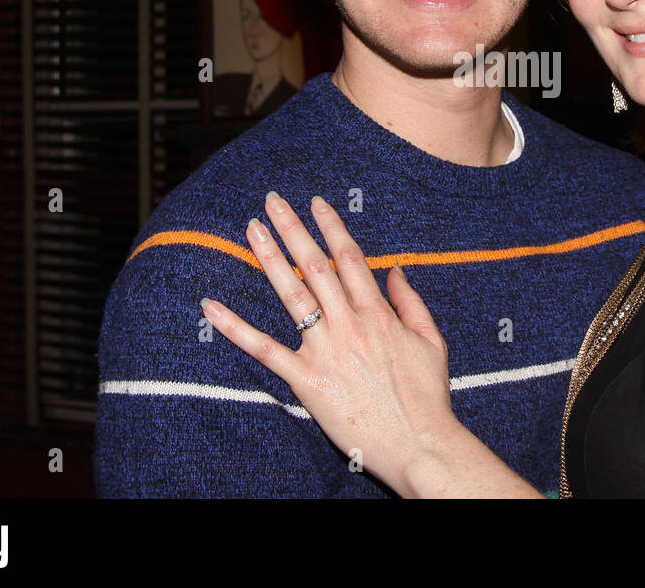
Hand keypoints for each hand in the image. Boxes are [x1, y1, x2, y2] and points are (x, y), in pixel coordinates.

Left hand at [202, 192, 457, 495]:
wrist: (420, 444)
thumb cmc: (428, 396)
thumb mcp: (433, 342)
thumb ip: (412, 303)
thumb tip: (395, 270)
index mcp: (378, 313)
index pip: (349, 257)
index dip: (330, 226)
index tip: (315, 203)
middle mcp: (349, 325)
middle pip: (315, 265)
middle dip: (292, 228)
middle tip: (272, 200)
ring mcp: (325, 351)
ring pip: (291, 294)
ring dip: (268, 257)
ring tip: (251, 228)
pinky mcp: (306, 380)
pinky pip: (264, 349)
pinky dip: (235, 327)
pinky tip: (211, 306)